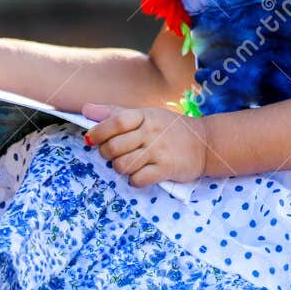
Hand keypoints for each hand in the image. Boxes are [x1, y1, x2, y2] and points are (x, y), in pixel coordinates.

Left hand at [80, 103, 208, 186]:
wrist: (205, 143)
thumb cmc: (169, 128)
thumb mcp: (145, 115)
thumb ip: (114, 113)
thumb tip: (85, 110)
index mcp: (144, 116)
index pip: (114, 122)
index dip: (98, 132)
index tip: (91, 139)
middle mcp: (151, 132)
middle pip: (114, 147)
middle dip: (107, 154)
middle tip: (113, 154)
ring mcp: (159, 151)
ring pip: (123, 165)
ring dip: (120, 168)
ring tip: (129, 164)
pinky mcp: (166, 169)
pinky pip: (138, 179)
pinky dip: (135, 179)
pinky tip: (141, 173)